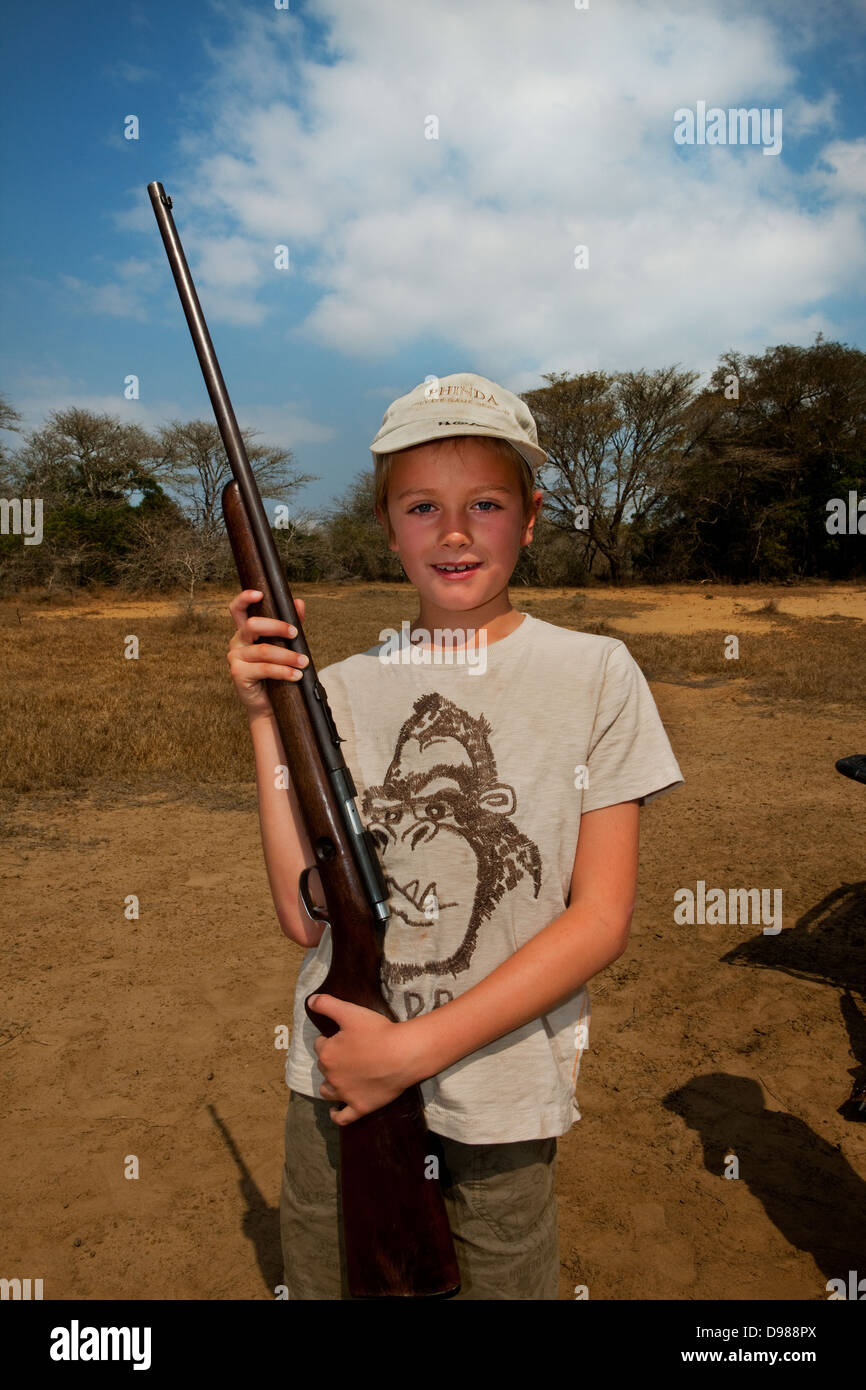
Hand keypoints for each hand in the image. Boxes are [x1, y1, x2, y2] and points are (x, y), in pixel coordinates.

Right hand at [227, 590, 307, 716]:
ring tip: (304, 662)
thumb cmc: (277, 673)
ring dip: (288, 656)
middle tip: (296, 633)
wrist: (270, 704)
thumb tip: (299, 603)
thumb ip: (291, 625)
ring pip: (263, 650)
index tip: (260, 594)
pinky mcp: (238, 673)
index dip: (245, 598)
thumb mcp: (285, 646)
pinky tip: (296, 675)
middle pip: (253, 625)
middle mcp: (237, 641)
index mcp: (246, 631)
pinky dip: (283, 671)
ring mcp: (235, 657)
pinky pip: (264, 668)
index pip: (238, 609)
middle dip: (277, 626)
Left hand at [309, 994, 419, 1125]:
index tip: (341, 1036)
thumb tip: (310, 1000)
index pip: (320, 1045)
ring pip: (328, 1091)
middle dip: (331, 1060)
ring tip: (337, 1079)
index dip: (329, 1039)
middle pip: (324, 1067)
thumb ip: (327, 1004)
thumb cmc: (378, 1031)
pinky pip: (342, 1117)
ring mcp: (345, 1094)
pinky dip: (336, 1115)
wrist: (403, 1054)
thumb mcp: (350, 1012)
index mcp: (327, 1053)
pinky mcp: (360, 1107)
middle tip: (347, 1053)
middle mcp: (332, 1076)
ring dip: (329, 1085)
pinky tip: (334, 1111)